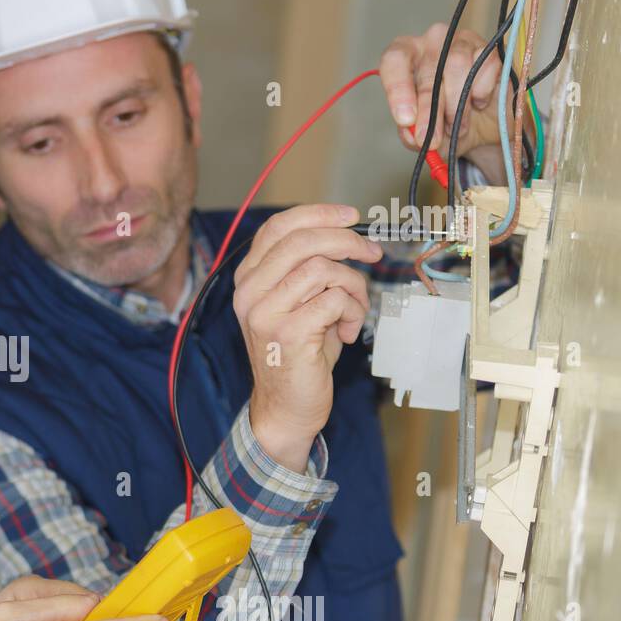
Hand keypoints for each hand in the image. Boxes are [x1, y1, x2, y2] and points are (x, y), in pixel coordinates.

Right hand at [232, 205, 381, 472]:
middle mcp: (250, 292)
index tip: (351, 216)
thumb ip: (309, 269)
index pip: (278, 228)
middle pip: (302, 241)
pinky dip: (353, 313)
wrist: (286, 407)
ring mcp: (265, 313)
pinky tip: (349, 332)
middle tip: (371, 254)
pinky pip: (335, 300)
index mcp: (249, 279)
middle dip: (346, 241)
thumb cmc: (299, 354)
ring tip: (355, 310)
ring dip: (354, 287)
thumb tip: (346, 235)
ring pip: (323, 269)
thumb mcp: (298, 303)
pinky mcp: (288, 333)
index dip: (317, 214)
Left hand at [379, 22, 504, 162]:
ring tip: (457, 126)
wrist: (483, 122)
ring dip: (456, 105)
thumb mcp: (423, 134)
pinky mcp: (487, 48)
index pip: (394, 59)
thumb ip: (411, 134)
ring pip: (456, 66)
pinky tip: (478, 104)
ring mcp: (461, 41)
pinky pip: (484, 67)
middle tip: (431, 139)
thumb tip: (411, 135)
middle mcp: (431, 42)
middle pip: (428, 73)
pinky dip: (480, 93)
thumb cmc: (444, 121)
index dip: (398, 89)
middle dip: (429, 112)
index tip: (406, 120)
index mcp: (406, 56)